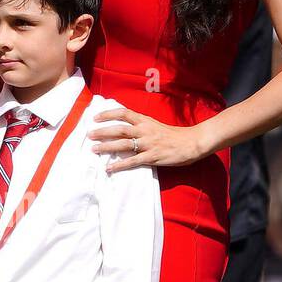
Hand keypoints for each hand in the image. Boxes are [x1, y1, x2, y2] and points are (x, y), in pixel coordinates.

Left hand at [89, 107, 208, 172]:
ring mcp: (148, 144)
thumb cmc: (174, 135)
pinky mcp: (153, 157)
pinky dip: (119, 165)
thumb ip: (142, 126)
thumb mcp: (156, 126)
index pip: (124, 113)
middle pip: (119, 129)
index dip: (108, 114)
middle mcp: (145, 130)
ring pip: (123, 144)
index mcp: (146, 121)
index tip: (96, 117)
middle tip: (89, 134)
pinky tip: (109, 168)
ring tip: (94, 149)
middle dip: (103, 131)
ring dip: (107, 147)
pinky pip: (133, 162)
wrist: (192, 142)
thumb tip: (125, 128)